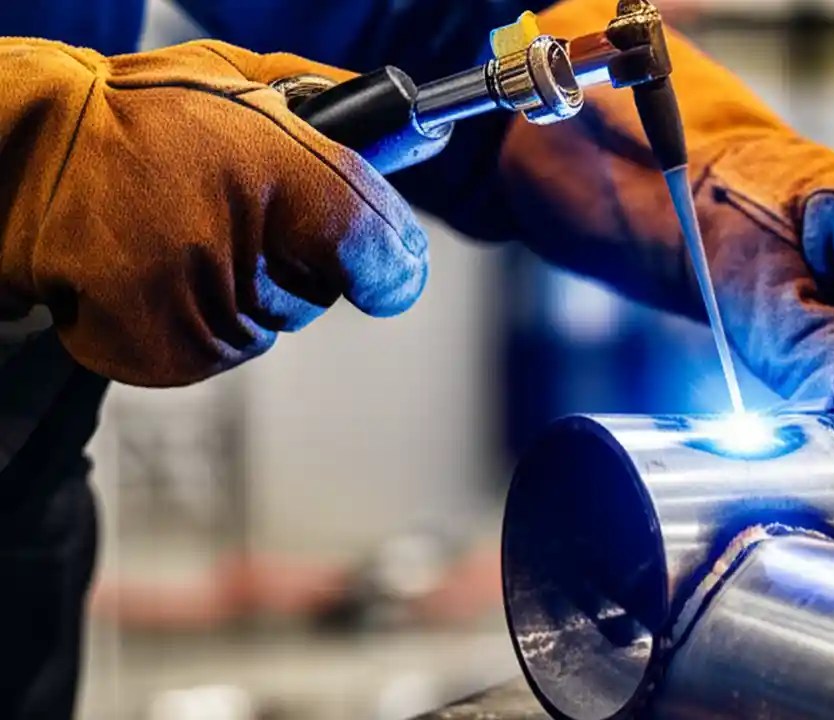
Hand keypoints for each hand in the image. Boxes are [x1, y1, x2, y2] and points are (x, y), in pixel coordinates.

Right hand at [0, 40, 427, 385]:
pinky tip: (158, 272)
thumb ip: (337, 110)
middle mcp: (248, 251)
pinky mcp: (163, 353)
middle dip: (294, 262)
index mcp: (286, 174)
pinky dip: (192, 322)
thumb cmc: (141, 112)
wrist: (31, 153)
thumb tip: (408, 138)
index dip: (391, 263)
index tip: (391, 269)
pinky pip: (212, 352)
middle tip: (234, 213)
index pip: (377, 251)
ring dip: (240, 294)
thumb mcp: (251, 81)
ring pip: (265, 326)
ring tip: (182, 235)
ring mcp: (203, 310)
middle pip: (320, 294)